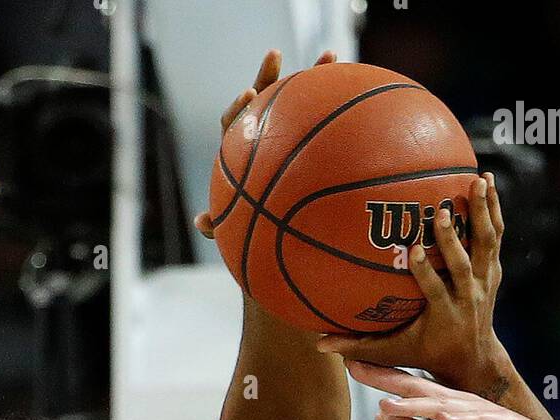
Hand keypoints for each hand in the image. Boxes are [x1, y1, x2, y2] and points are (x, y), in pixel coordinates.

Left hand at [194, 48, 336, 239]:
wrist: (275, 220)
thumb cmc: (251, 221)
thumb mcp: (236, 225)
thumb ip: (220, 224)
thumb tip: (202, 222)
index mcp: (237, 149)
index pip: (232, 121)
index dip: (239, 108)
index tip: (248, 95)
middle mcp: (259, 134)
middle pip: (260, 98)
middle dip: (268, 76)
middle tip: (276, 56)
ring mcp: (285, 131)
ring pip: (296, 100)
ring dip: (312, 75)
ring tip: (331, 55)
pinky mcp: (307, 135)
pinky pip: (322, 117)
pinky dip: (337, 105)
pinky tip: (357, 96)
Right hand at [318, 174, 508, 393]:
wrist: (473, 358)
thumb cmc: (427, 353)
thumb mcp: (395, 353)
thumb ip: (360, 347)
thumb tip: (320, 344)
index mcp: (445, 315)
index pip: (435, 291)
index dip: (426, 272)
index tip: (413, 249)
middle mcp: (468, 297)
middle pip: (463, 265)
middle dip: (453, 239)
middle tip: (442, 209)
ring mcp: (485, 282)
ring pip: (486, 243)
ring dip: (483, 212)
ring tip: (478, 179)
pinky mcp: (492, 270)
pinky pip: (495, 235)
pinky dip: (493, 208)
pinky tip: (487, 180)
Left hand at [348, 360, 559, 419]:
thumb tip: (382, 417)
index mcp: (445, 407)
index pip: (406, 389)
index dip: (378, 377)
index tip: (350, 365)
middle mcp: (459, 402)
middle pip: (417, 385)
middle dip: (385, 375)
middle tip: (355, 362)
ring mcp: (479, 412)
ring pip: (443, 402)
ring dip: (415, 399)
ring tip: (386, 397)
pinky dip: (458, 418)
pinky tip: (442, 417)